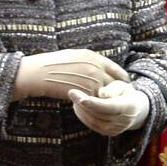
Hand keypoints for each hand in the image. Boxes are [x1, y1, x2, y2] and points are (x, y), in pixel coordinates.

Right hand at [13, 49, 129, 100]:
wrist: (40, 73)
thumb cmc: (54, 63)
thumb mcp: (75, 55)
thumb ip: (91, 61)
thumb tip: (99, 66)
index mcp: (95, 58)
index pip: (117, 70)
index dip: (122, 79)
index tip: (125, 85)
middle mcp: (96, 69)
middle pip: (115, 84)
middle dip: (119, 92)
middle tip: (122, 98)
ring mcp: (91, 83)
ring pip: (107, 96)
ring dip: (109, 101)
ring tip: (112, 107)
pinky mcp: (84, 94)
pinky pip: (96, 102)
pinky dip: (97, 106)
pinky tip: (96, 109)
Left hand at [68, 79, 149, 135]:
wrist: (135, 110)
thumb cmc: (126, 93)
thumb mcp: (123, 85)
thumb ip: (113, 88)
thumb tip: (102, 94)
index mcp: (129, 107)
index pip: (109, 106)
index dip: (94, 103)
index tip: (80, 97)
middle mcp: (123, 121)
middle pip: (99, 114)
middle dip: (83, 104)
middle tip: (72, 93)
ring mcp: (116, 129)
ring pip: (93, 121)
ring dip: (81, 110)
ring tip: (74, 97)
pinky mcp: (109, 133)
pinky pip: (93, 125)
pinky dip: (83, 116)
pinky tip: (78, 106)